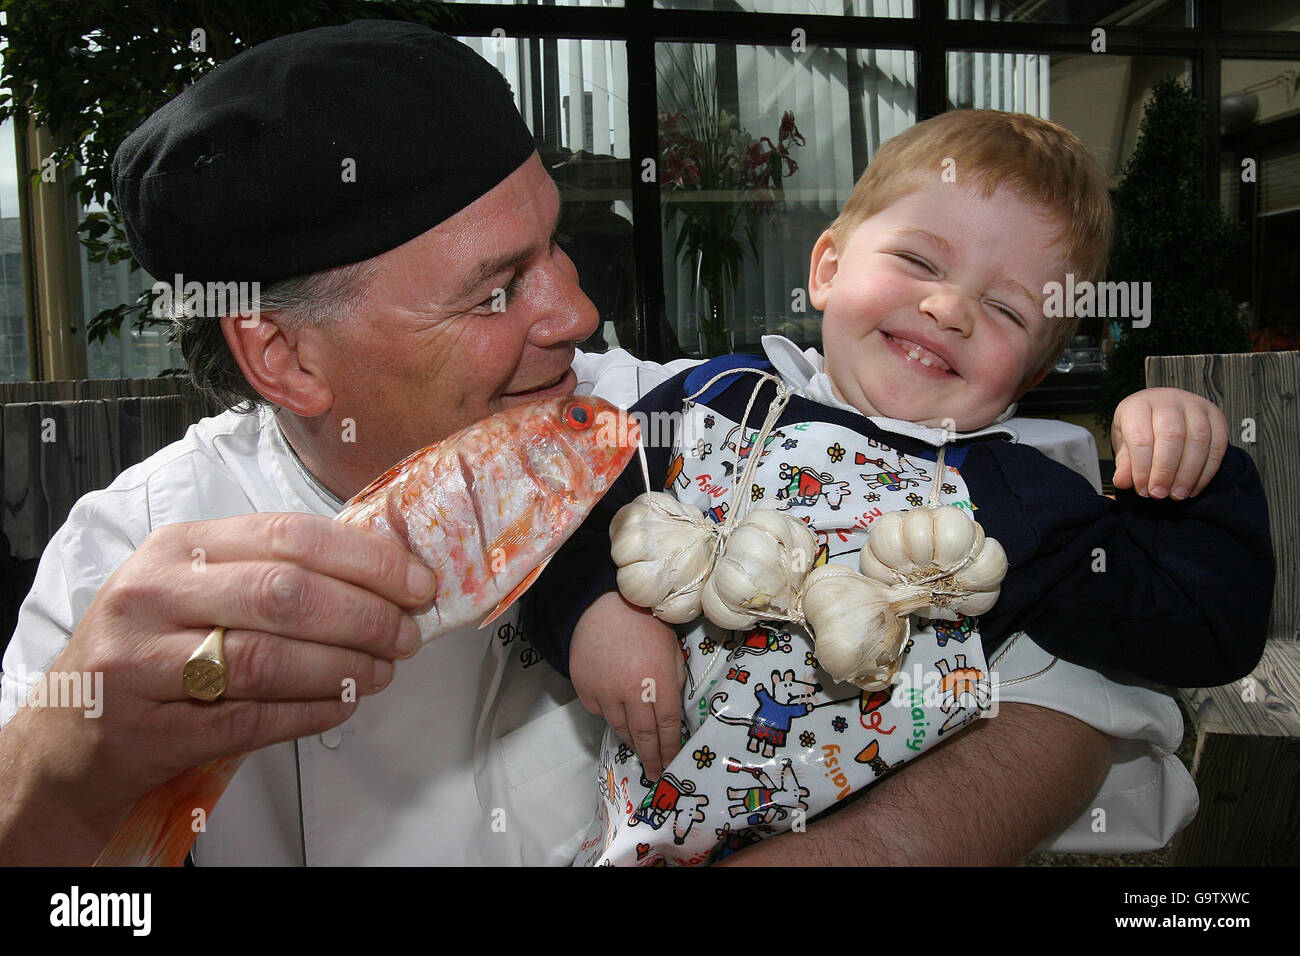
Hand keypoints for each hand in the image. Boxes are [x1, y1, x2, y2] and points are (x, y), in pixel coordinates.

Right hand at [0, 512, 435, 863]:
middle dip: (366, 615)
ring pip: (272, 659)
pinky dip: (313, 711)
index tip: (416, 583)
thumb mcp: (195, 582)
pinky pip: (255, 718)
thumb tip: (383, 571)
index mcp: (178, 546)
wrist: (72, 727)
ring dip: (347, 667)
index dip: (367, 561)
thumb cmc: (153, 643)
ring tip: (383, 669)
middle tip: (407, 633)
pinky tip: (345, 703)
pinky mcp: (156, 727)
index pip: (291, 537)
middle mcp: (155, 595)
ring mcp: (148, 663)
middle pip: (287, 595)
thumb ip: (273, 567)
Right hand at [568, 591, 684, 780]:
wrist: (602, 606)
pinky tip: (617, 710)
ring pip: (620, 728)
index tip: (673, 762)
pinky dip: (610, 715)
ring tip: (640, 749)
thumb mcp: (672, 649)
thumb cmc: (644, 623)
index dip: (671, 747)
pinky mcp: (585, 688)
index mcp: (658, 681)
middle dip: (652, 757)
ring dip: (632, 740)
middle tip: (656, 773)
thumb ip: (674, 681)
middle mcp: (631, 692)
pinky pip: (600, 711)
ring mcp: (605, 692)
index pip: (668, 725)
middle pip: (644, 735)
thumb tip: (674, 711)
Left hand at [1111, 387, 1227, 499]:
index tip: (1143, 490)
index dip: (1142, 468)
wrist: (1161, 409)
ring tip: (1177, 494)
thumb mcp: (1124, 442)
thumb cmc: (1140, 428)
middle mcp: (1169, 401)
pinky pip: (1217, 445)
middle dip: (1166, 471)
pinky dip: (1207, 471)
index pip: (1141, 438)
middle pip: (1172, 436)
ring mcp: (1196, 406)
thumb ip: (1125, 462)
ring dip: (1188, 473)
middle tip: (1160, 494)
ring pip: (1198, 440)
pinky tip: (1193, 487)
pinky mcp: (1216, 416)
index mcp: (1139, 405)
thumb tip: (1123, 482)